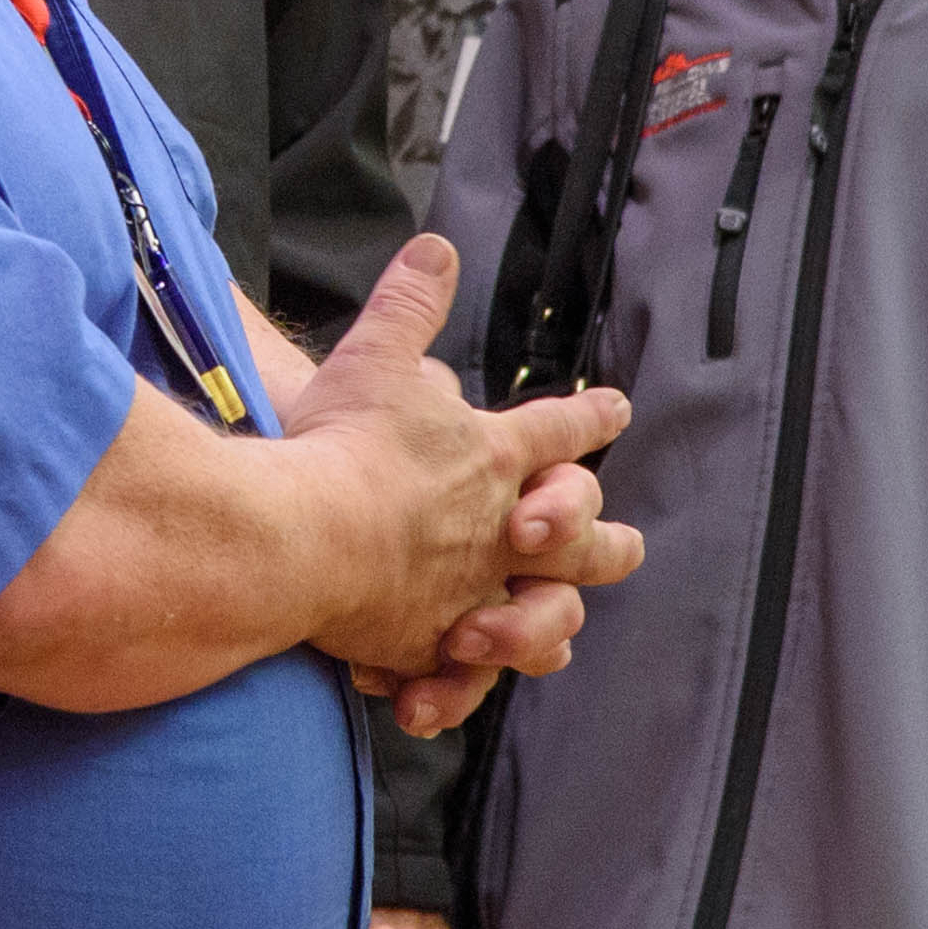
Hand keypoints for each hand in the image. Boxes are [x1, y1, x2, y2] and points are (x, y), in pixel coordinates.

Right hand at [281, 236, 639, 695]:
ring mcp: (473, 590)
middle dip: (602, 538)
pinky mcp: (431, 643)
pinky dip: (465, 680)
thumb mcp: (375, 356)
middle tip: (625, 545)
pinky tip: (463, 679)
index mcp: (494, 455)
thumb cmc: (341, 442)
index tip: (616, 406)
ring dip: (552, 620)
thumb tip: (436, 247)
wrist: (302, 531)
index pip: (558, 429)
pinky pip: (468, 673)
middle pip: (580, 534)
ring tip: (558, 630)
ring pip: (546, 613)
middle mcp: (499, 527)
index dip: (588, 416)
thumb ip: (410, 304)